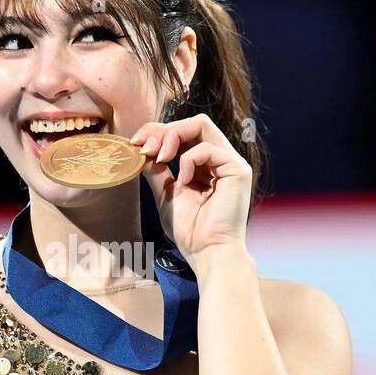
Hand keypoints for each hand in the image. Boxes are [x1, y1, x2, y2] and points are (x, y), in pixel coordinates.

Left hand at [132, 113, 252, 271]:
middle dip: (163, 129)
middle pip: (194, 123)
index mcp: (206, 165)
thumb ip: (157, 170)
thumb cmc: (190, 230)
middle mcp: (221, 159)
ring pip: (201, 125)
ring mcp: (231, 162)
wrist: (206, 252)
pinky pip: (207, 148)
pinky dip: (187, 160)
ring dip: (172, 137)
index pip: (185, 132)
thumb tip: (143, 149)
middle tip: (145, 147)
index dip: (159, 131)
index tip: (137, 144)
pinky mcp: (238, 169)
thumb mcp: (165, 193)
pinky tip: (184, 181)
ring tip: (160, 159)